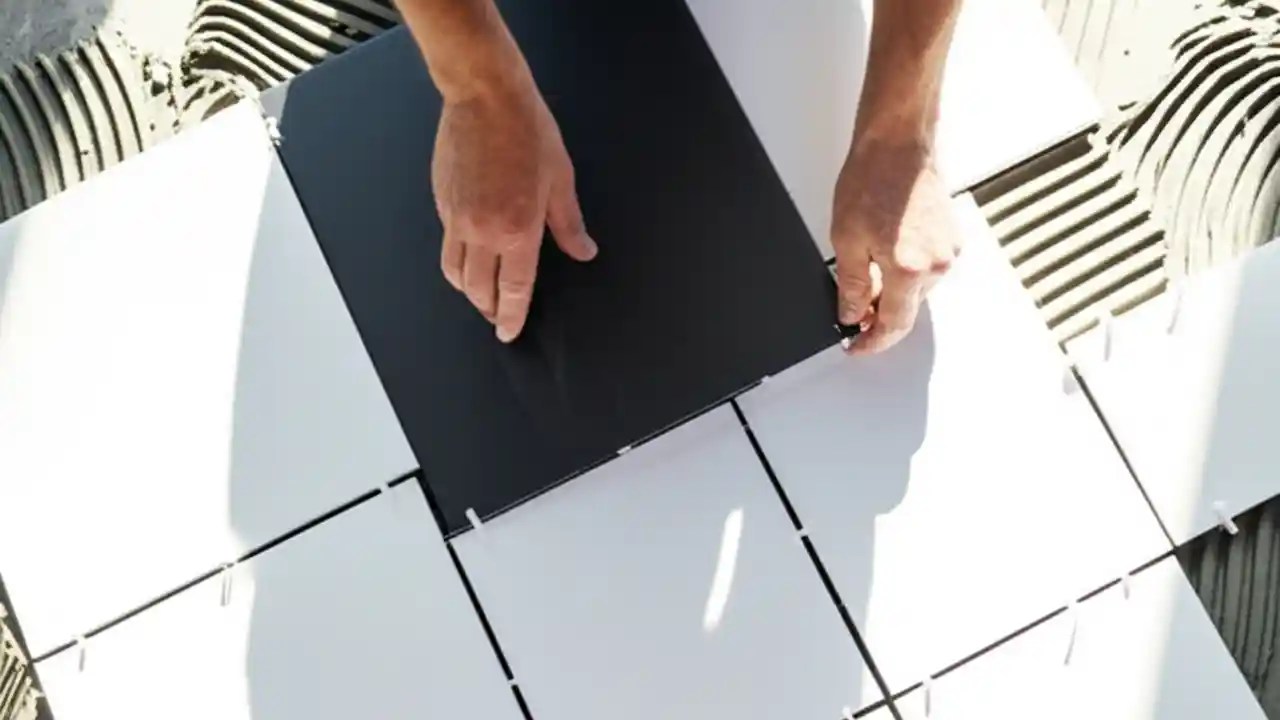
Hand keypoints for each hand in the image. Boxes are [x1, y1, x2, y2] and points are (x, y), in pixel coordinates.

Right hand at [433, 81, 596, 341]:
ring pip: (454, 272)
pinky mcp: (441, 202)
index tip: (509, 333)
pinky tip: (471, 254)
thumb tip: (584, 252)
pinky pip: (446, 243)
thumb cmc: (528, 132)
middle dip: (488, 309)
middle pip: (478, 290)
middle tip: (497, 316)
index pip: (514, 290)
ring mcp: (456, 218)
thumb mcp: (560, 180)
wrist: (484, 97)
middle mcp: (481, 232)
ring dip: (468, 290)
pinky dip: (458, 258)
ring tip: (481, 293)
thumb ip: (568, 225)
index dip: (512, 316)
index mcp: (517, 230)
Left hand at [830, 140, 959, 354]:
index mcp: (910, 269)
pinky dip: (905, 274)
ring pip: (916, 292)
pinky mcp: (951, 239)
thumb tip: (850, 314)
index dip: (872, 341)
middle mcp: (937, 265)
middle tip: (851, 314)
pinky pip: (926, 271)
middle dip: (878, 317)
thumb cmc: (874, 179)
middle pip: (906, 310)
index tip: (856, 347)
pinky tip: (885, 258)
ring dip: (892, 294)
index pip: (893, 325)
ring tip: (864, 277)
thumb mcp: (846, 239)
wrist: (898, 144)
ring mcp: (948, 252)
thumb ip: (850, 285)